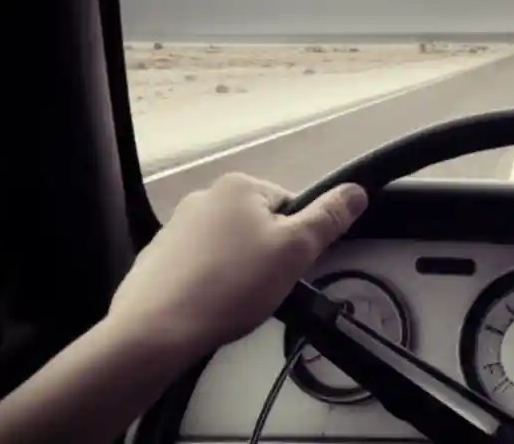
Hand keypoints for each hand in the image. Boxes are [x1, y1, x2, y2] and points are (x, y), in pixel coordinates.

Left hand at [109, 173, 367, 356]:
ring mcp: (175, 226)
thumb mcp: (296, 250)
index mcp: (238, 185)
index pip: (289, 205)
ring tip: (234, 302)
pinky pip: (198, 265)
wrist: (156, 329)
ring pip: (228, 246)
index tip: (288, 269)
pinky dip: (207, 281)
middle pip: (257, 224)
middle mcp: (204, 196)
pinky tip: (207, 306)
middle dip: (266, 255)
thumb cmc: (232, 284)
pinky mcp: (157, 257)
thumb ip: (329, 217)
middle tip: (264, 288)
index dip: (297, 240)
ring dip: (237, 269)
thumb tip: (357, 189)